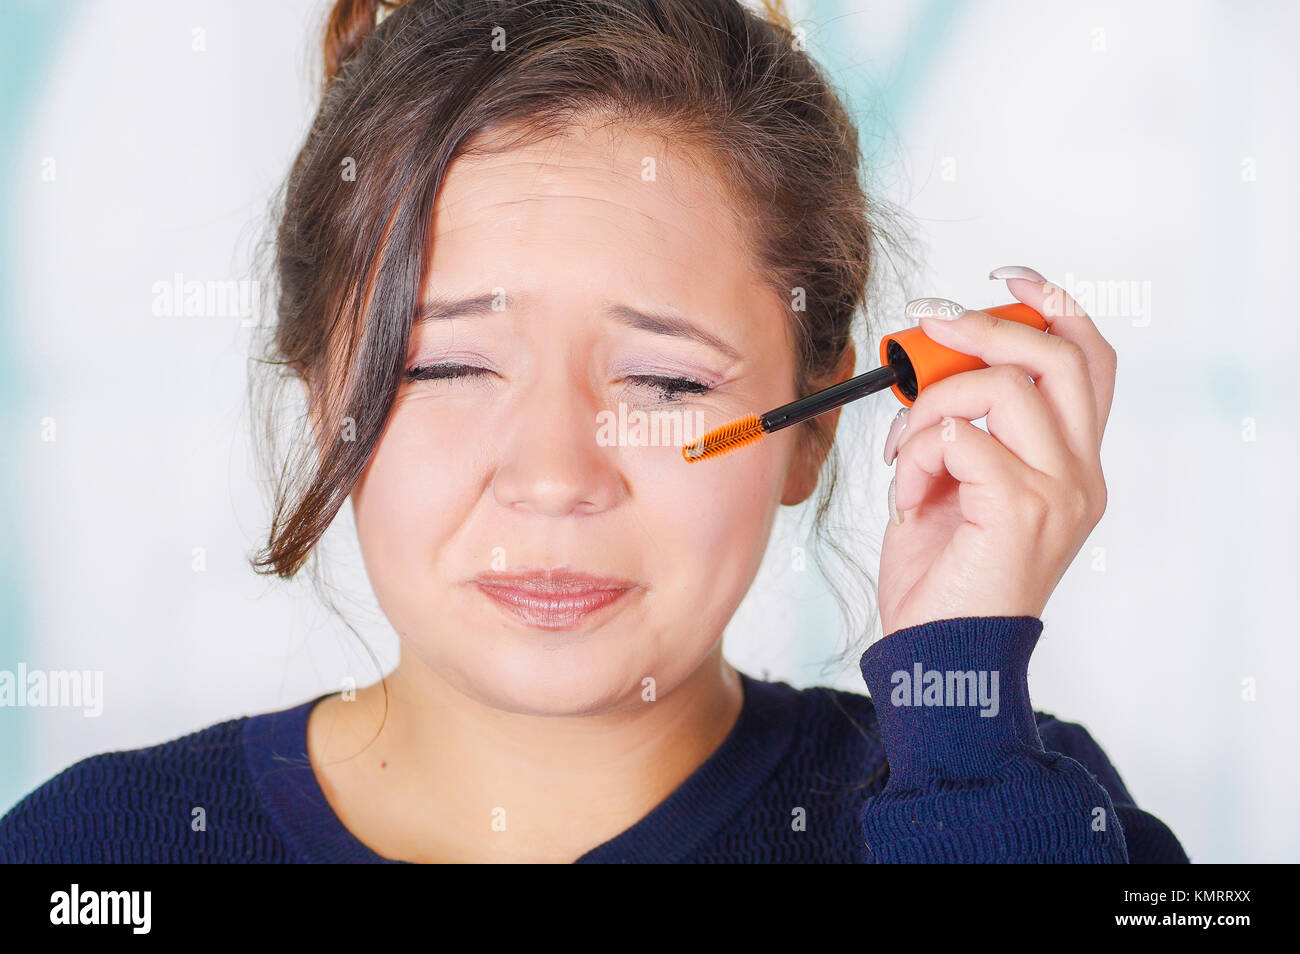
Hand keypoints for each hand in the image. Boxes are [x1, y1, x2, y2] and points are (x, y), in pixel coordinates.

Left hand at [876, 267, 1116, 635]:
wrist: (941, 655)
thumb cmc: (943, 576)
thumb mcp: (954, 484)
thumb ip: (963, 425)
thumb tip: (932, 362)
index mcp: (1074, 465)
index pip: (1090, 360)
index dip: (1054, 306)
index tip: (1004, 279)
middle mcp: (1082, 474)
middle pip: (1059, 354)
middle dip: (985, 327)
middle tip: (928, 327)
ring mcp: (1059, 492)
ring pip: (1004, 386)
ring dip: (931, 406)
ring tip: (903, 453)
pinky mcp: (1022, 509)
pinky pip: (960, 437)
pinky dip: (917, 455)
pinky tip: (906, 498)